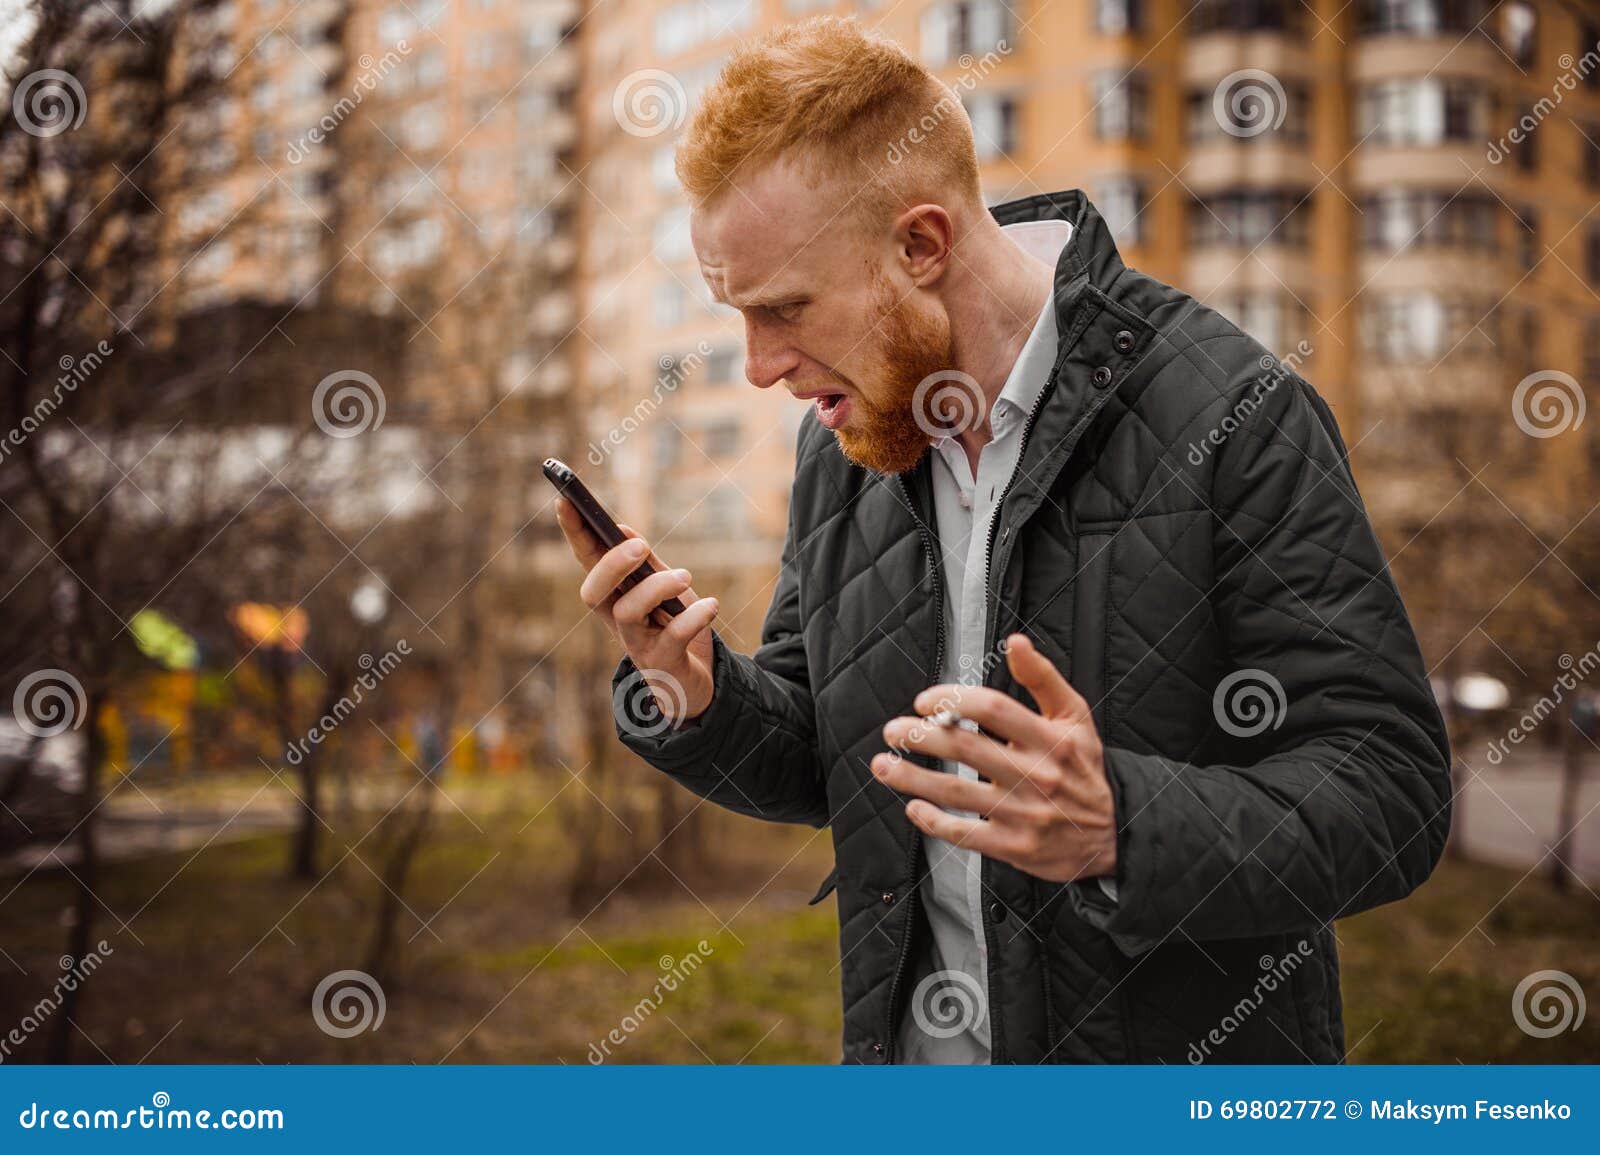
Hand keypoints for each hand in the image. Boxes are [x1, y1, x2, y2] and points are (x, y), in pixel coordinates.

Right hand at [556, 497, 716, 723]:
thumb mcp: (662, 590)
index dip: (573, 533)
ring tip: (685, 576)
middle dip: (611, 564)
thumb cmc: (674, 629)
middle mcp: (617, 622)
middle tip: (640, 545)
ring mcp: (637, 645)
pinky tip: (711, 604)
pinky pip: (673, 638)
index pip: (587, 562)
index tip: (565, 499)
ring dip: (655, 588)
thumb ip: (645, 564)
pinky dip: (694, 617)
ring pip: (627, 613)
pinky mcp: (663, 664)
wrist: (695, 683)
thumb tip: (622, 529)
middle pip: (594, 593)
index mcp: (614, 598)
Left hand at [871, 634, 1116, 883]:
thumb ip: (1043, 678)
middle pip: (966, 748)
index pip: (994, 709)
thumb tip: (1015, 641)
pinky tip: (912, 807)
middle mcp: (1036, 775)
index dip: (953, 699)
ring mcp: (1023, 813)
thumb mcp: (1076, 717)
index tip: (924, 701)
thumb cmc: (1084, 768)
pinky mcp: (1014, 847)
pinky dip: (933, 821)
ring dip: (912, 778)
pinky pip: (965, 835)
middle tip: (893, 729)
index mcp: (1050, 739)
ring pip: (957, 793)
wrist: (1114, 833)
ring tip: (882, 764)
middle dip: (921, 736)